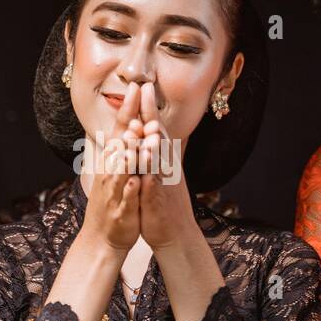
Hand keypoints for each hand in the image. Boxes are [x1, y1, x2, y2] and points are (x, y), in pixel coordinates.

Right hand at [80, 81, 142, 253]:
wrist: (103, 237)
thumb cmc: (112, 202)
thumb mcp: (116, 173)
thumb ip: (121, 150)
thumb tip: (126, 126)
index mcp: (113, 162)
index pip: (120, 130)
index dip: (128, 109)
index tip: (136, 87)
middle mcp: (111, 172)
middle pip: (119, 142)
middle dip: (128, 120)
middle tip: (136, 98)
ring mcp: (114, 190)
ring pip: (121, 168)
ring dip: (128, 151)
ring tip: (136, 134)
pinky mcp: (121, 210)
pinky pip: (125, 197)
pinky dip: (130, 188)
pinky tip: (135, 179)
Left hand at [134, 82, 198, 251]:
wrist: (176, 234)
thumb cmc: (165, 203)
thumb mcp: (161, 174)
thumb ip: (157, 154)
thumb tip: (154, 133)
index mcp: (164, 161)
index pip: (156, 130)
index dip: (150, 108)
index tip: (144, 86)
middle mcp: (166, 169)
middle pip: (159, 138)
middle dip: (152, 115)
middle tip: (146, 91)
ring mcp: (163, 185)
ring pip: (158, 162)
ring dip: (152, 144)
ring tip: (145, 125)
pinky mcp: (158, 204)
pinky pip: (154, 191)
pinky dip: (151, 181)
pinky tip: (146, 173)